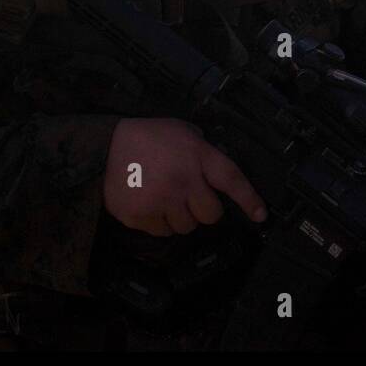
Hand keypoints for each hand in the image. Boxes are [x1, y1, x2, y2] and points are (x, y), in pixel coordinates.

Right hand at [103, 117, 267, 235]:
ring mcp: (161, 200)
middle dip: (204, 210)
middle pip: (211, 215)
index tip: (260, 215)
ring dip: (181, 217)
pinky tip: (150, 203)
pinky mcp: (140, 216)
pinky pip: (162, 232)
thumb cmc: (149, 137)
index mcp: (197, 156)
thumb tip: (218, 175)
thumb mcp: (184, 132)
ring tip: (165, 197)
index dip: (249, 200)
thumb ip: (204, 151)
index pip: (232, 180)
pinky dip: (159, 222)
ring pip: (187, 227)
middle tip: (190, 197)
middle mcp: (183, 181)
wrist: (105, 146)